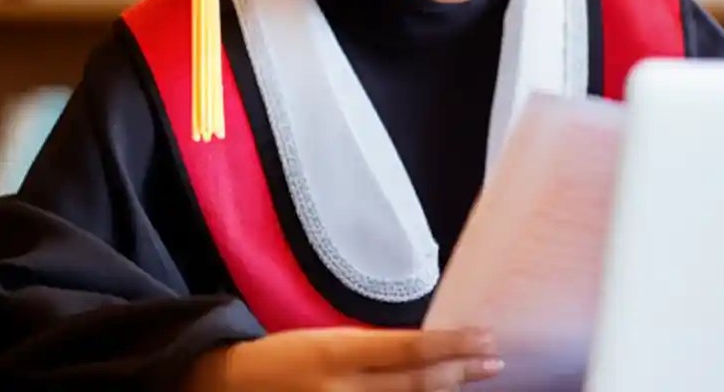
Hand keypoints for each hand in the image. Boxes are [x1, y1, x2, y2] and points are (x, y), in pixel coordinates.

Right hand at [183, 326, 504, 390]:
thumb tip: (429, 352)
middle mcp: (340, 390)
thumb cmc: (285, 358)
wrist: (228, 387)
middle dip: (459, 374)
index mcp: (336, 353)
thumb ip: (373, 350)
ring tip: (476, 381)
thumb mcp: (327, 341)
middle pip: (415, 387)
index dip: (450, 346)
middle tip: (494, 362)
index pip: (406, 350)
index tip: (485, 338)